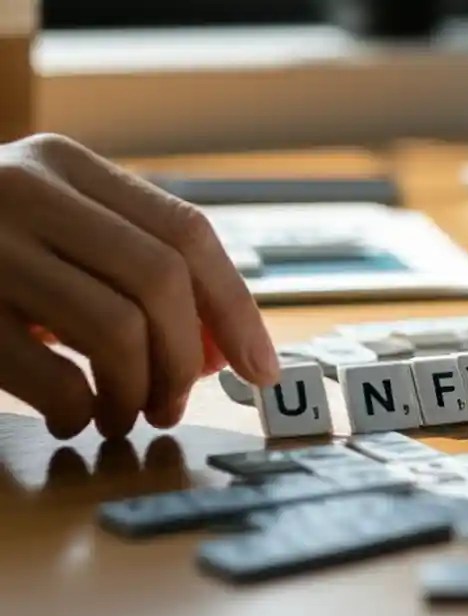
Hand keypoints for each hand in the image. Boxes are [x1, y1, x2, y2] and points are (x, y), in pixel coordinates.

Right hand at [0, 134, 278, 438]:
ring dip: (138, 392)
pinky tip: (75, 418)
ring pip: (115, 330)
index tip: (263, 367)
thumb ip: (134, 270)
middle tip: (176, 403)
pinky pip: (52, 377)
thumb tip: (227, 345)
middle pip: (160, 282)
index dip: (237, 308)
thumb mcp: (55, 235)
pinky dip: (82, 411)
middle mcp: (24, 190)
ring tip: (127, 415)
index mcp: (65, 166)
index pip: (188, 233)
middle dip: (187, 359)